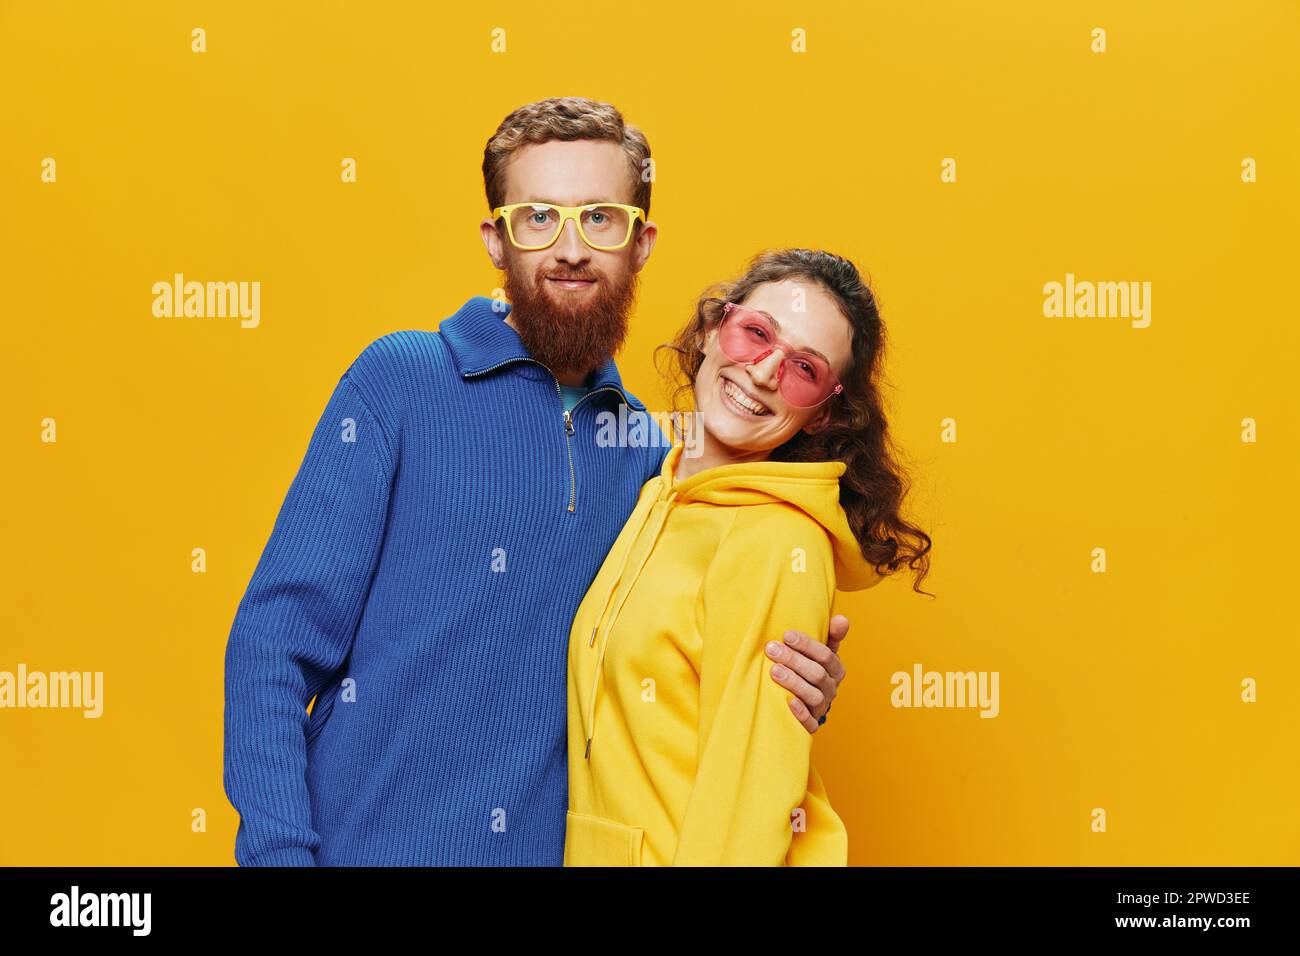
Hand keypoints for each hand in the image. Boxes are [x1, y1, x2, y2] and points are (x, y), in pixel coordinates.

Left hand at [766, 614, 850, 734]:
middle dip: (794, 660)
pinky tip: (788, 702)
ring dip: (794, 682)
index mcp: (835, 669)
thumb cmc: (809, 668)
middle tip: (772, 649)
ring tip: (774, 671)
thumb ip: (830, 635)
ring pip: (813, 696)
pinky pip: (810, 723)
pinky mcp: (811, 724)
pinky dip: (801, 713)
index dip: (807, 644)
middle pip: (817, 674)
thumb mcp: (820, 652)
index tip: (787, 635)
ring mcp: (822, 706)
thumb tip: (842, 619)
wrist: (803, 700)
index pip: (825, 655)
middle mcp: (831, 688)